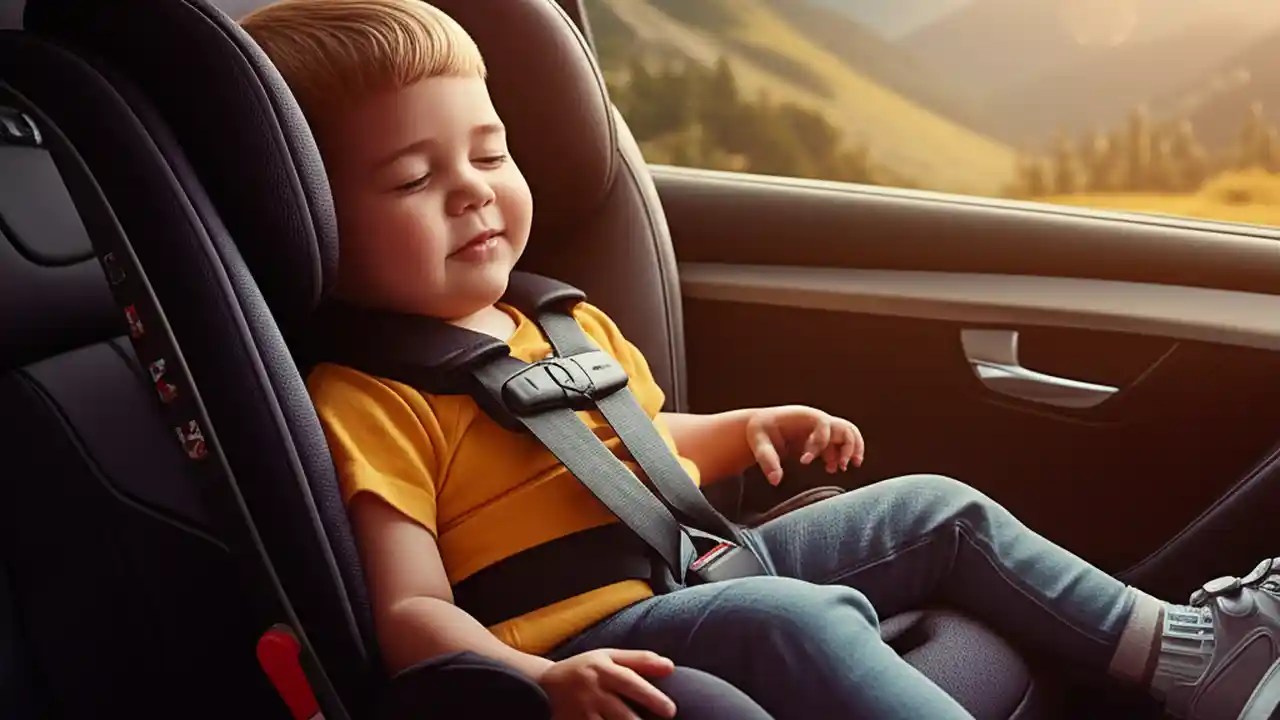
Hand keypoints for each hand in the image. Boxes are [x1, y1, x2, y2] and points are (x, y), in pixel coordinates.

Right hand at [539, 648, 676, 719]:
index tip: (671, 711)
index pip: (631, 683)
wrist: (543, 684)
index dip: (652, 697)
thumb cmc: (585, 669)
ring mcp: (580, 712)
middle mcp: (592, 691)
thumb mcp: (608, 657)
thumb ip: (640, 660)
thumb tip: (671, 667)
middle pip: (621, 714)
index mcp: (603, 669)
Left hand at [745, 405, 863, 484]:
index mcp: (804, 416)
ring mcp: (821, 430)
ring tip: (845, 467)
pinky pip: (840, 445)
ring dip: (851, 451)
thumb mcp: (758, 442)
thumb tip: (775, 480)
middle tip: (842, 465)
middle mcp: (817, 421)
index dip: (819, 443)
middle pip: (844, 428)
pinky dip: (841, 456)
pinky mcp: (821, 439)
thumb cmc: (760, 430)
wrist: (762, 426)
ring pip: (848, 435)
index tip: (803, 462)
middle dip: (848, 446)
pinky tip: (832, 469)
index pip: (823, 424)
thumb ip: (767, 460)